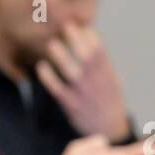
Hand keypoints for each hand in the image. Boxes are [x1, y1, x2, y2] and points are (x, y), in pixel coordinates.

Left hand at [35, 23, 129, 141]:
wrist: (110, 129)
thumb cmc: (108, 100)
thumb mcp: (112, 80)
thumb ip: (101, 62)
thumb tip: (89, 37)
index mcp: (108, 76)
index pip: (101, 52)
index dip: (91, 37)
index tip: (80, 26)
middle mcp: (97, 84)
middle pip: (87, 58)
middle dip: (77, 40)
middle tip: (65, 26)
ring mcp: (85, 95)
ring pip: (73, 73)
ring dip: (62, 57)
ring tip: (52, 44)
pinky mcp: (72, 105)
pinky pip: (59, 90)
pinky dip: (49, 78)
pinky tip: (42, 67)